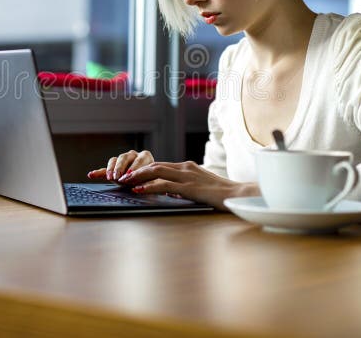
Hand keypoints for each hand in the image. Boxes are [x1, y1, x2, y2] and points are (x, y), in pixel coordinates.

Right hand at [87, 149, 154, 182]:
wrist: (150, 183)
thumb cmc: (154, 182)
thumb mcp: (154, 182)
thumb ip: (147, 181)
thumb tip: (141, 185)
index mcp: (145, 156)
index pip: (139, 160)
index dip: (134, 168)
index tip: (130, 176)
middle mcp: (133, 155)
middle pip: (124, 158)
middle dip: (120, 167)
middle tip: (118, 176)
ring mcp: (122, 161)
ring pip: (114, 160)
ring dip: (111, 169)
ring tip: (110, 177)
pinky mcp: (114, 169)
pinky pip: (105, 169)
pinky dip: (98, 173)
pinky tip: (91, 175)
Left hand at [116, 161, 258, 209]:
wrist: (240, 195)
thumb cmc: (222, 195)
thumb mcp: (200, 188)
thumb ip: (185, 187)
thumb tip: (170, 191)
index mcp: (187, 167)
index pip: (160, 166)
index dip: (143, 170)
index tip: (129, 176)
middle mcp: (185, 168)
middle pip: (154, 165)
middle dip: (135, 170)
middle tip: (120, 177)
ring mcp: (188, 176)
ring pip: (157, 171)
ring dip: (138, 176)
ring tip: (124, 181)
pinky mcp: (190, 187)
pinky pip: (165, 184)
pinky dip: (150, 186)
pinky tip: (139, 189)